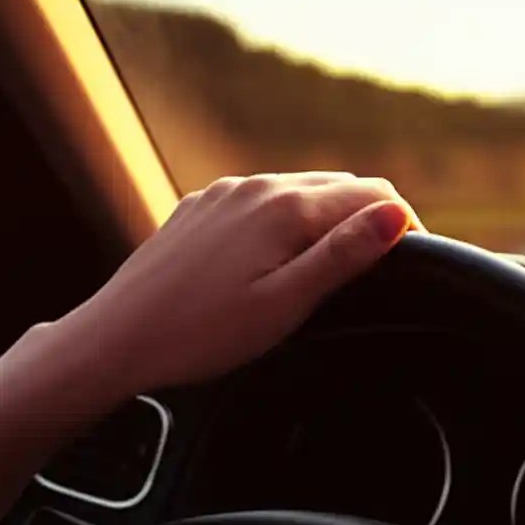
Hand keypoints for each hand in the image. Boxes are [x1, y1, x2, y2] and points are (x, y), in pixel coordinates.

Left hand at [53, 172, 421, 393]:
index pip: (373, 194)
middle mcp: (256, 185)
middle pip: (339, 186)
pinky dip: (284, 221)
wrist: (115, 338)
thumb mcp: (285, 304)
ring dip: (326, 218)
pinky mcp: (200, 206)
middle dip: (367, 220)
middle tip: (375, 273)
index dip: (403, 227)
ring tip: (328, 269)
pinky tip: (273, 260)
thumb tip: (398, 214)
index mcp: (285, 207)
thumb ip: (344, 256)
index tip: (409, 265)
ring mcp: (224, 192)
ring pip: (299, 190)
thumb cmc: (201, 333)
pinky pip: (260, 201)